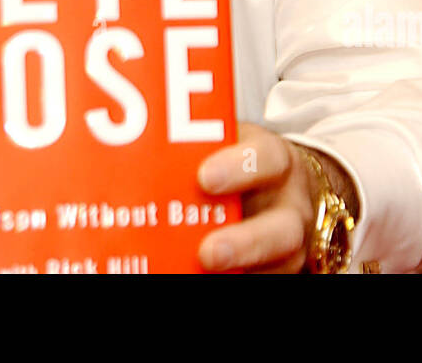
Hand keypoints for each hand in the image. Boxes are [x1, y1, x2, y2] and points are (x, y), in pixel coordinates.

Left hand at [195, 123, 351, 273]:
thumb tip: (130, 152)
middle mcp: (291, 204)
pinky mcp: (283, 266)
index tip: (203, 177)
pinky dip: (236, 278)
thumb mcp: (229, 143)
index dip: (238, 168)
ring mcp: (291, 242)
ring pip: (281, 263)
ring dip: (242, 269)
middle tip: (208, 253)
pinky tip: (202, 276)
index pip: (266, 158)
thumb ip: (196, 148)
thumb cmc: (243, 161)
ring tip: (203, 271)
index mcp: (277, 160)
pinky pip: (265, 276)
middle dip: (245, 243)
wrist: (284, 185)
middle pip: (282, 229)